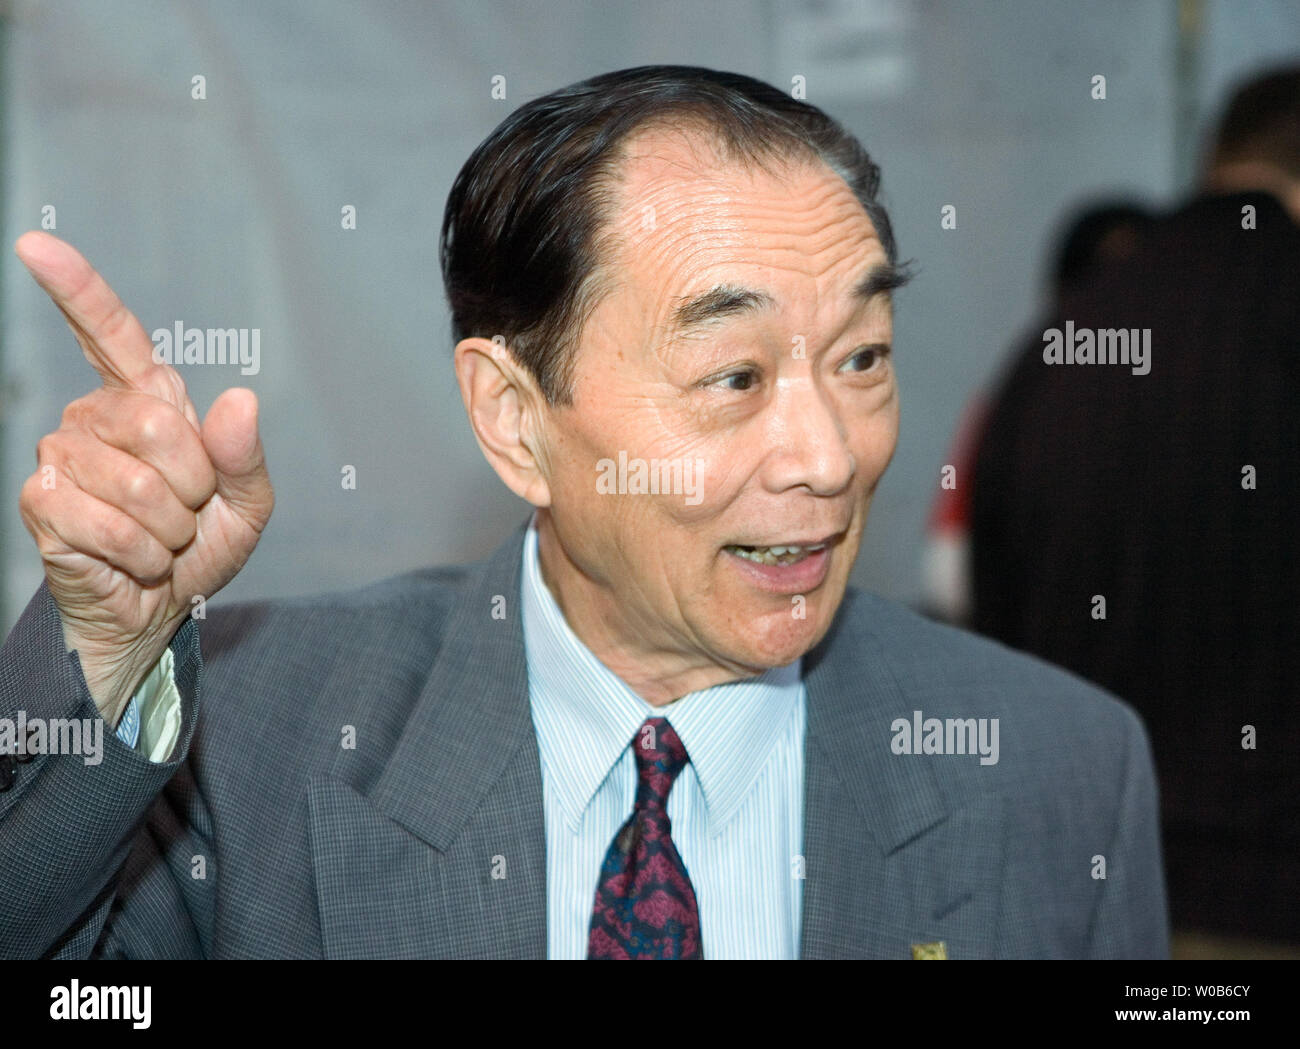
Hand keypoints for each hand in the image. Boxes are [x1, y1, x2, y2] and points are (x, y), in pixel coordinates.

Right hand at [14, 231, 273, 723]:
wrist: (161, 608)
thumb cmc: (200, 545)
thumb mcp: (246, 502)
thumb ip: (246, 454)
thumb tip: (239, 400)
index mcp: (147, 401)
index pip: (110, 333)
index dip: (77, 288)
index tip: (36, 244)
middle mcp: (94, 417)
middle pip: (158, 428)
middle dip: (194, 486)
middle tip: (187, 512)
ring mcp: (61, 458)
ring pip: (136, 483)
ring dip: (169, 528)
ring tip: (160, 537)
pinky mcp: (42, 504)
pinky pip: (110, 525)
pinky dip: (142, 554)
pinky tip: (134, 559)